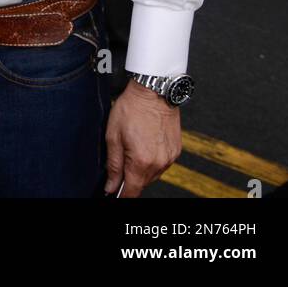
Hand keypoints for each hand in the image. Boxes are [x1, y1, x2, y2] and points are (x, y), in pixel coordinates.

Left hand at [104, 80, 181, 196]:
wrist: (153, 92)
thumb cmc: (131, 109)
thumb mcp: (113, 136)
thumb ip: (113, 164)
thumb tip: (111, 185)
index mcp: (141, 161)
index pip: (132, 190)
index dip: (122, 195)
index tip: (114, 193)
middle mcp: (159, 162)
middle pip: (142, 183)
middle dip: (130, 179)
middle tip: (120, 163)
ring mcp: (170, 157)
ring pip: (153, 175)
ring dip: (141, 170)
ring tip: (132, 149)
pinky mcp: (176, 151)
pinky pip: (162, 164)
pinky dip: (152, 161)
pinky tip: (145, 146)